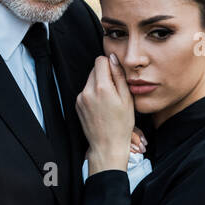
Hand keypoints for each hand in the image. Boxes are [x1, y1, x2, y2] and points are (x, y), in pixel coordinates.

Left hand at [77, 54, 134, 174]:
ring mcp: (80, 98)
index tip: (116, 76)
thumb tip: (113, 58)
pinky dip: (94, 94)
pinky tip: (102, 107)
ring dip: (99, 85)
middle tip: (115, 91)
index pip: (100, 60)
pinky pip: (86, 91)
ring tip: (109, 101)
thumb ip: (119, 76)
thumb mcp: (127, 99)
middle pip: (94, 69)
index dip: (110, 65)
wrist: (107, 146)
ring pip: (90, 80)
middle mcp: (87, 91)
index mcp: (102, 87)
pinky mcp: (77, 104)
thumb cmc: (121, 125)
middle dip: (105, 75)